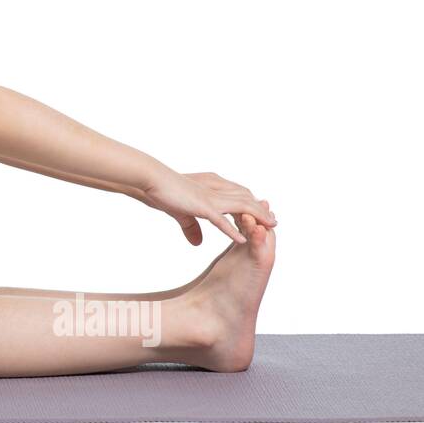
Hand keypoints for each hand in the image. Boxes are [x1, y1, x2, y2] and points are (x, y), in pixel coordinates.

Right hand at [138, 170, 277, 244]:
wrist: (150, 179)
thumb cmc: (162, 190)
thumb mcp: (181, 212)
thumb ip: (191, 228)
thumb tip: (198, 243)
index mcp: (211, 185)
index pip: (239, 193)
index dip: (252, 204)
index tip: (261, 215)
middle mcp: (215, 187)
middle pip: (246, 198)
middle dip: (261, 210)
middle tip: (273, 222)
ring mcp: (210, 197)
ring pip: (241, 207)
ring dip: (256, 218)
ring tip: (269, 229)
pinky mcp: (201, 206)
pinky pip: (221, 220)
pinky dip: (233, 231)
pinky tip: (242, 240)